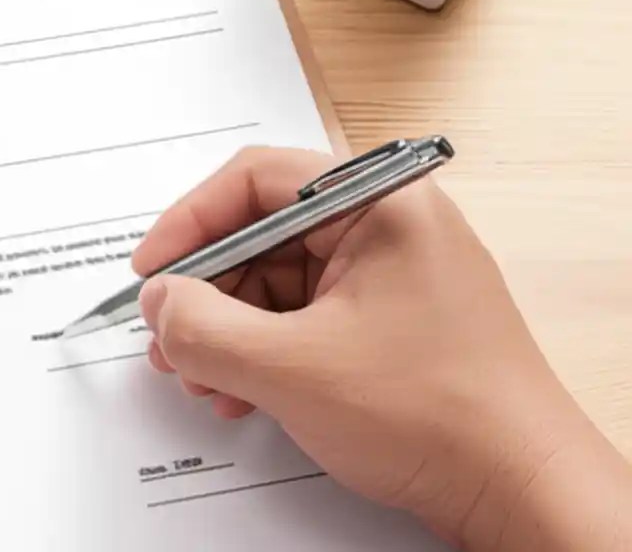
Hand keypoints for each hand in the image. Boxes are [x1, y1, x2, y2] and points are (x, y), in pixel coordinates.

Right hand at [133, 147, 631, 551]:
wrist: (517, 488)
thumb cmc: (435, 415)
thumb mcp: (290, 369)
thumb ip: (204, 328)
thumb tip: (159, 302)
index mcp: (379, 202)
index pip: (257, 180)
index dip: (189, 222)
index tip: (151, 270)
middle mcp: (388, 225)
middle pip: (262, 234)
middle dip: (206, 293)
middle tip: (168, 336)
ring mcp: (391, 273)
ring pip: (278, 282)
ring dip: (229, 331)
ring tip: (200, 377)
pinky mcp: (389, 320)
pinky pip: (305, 316)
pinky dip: (264, 351)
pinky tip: (241, 392)